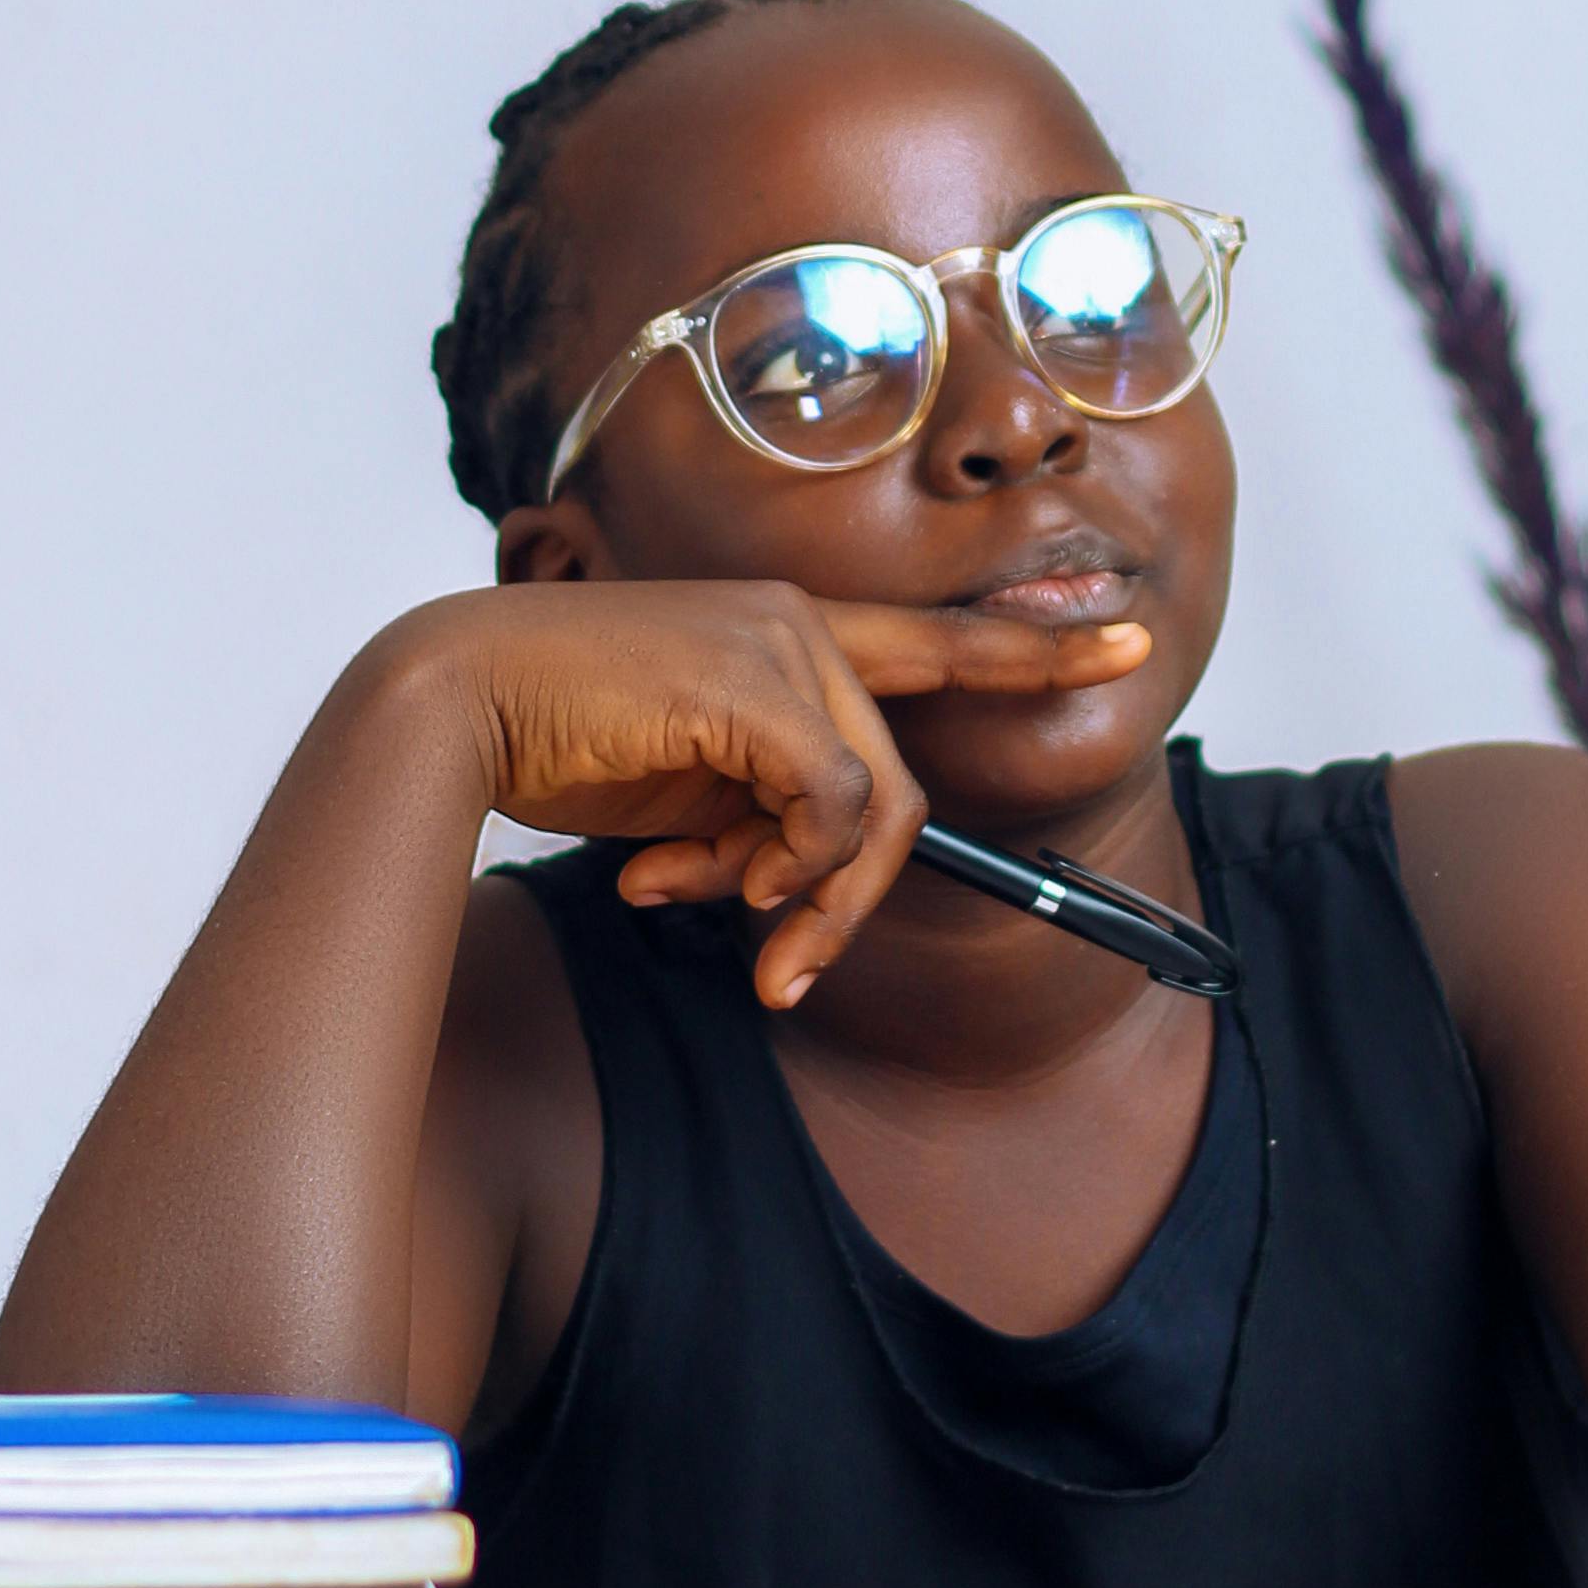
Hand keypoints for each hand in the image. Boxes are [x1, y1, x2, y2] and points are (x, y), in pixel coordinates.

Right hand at [387, 581, 1151, 1012]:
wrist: (457, 703)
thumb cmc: (558, 741)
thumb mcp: (686, 793)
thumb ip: (760, 814)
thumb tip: (795, 885)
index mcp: (787, 631)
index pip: (939, 639)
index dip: (1038, 650)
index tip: (1130, 641)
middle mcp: (801, 621)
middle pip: (903, 787)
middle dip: (852, 898)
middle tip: (782, 966)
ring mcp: (784, 642)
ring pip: (873, 809)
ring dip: (809, 898)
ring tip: (724, 918)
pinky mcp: (759, 680)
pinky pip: (828, 808)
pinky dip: (780, 866)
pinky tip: (697, 881)